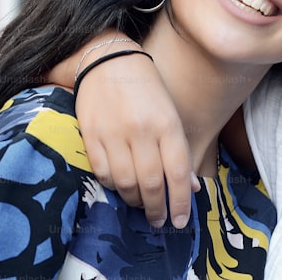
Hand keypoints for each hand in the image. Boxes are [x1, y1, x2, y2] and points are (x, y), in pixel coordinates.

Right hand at [63, 35, 198, 227]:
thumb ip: (179, 149)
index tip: (181, 220)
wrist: (108, 59)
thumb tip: (191, 186)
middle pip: (152, 183)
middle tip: (160, 221)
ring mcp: (114, 134)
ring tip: (142, 206)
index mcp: (167, 124)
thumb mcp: (171, 113)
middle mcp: (142, 131)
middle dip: (157, 209)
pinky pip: (102, 173)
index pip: (179, 172)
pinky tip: (120, 187)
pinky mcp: (91, 135)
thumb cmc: (147, 88)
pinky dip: (112, 186)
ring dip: (135, 201)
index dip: (181, 201)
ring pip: (125, 183)